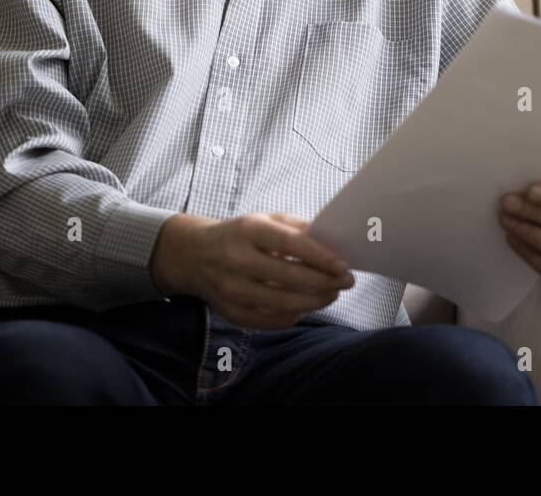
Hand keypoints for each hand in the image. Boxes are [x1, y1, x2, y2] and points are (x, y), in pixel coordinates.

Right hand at [151, 212, 354, 328]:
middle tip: (346, 282)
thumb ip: (298, 229)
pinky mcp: (229, 311)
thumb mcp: (265, 220)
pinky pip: (269, 321)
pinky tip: (306, 307)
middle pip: (289, 278)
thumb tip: (333, 246)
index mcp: (248, 230)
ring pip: (282, 304)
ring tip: (331, 294)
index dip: (320, 257)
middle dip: (324, 283)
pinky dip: (293, 316)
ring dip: (314, 302)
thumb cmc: (240, 234)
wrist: (194, 254)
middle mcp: (236, 259)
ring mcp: (231, 288)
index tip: (344, 266)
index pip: (290, 244)